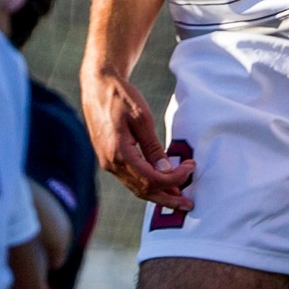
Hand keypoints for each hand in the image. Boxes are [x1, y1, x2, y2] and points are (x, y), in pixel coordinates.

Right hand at [79, 65, 191, 210]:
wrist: (97, 85)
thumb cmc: (120, 96)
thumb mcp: (142, 118)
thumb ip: (153, 146)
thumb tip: (167, 170)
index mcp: (119, 152)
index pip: (151, 178)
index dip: (173, 179)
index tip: (191, 168)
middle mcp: (110, 162)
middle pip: (143, 190)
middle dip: (168, 198)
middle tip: (188, 203)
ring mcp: (107, 162)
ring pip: (136, 187)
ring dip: (158, 193)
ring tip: (178, 197)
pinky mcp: (108, 158)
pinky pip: (130, 178)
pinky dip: (147, 184)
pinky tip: (161, 184)